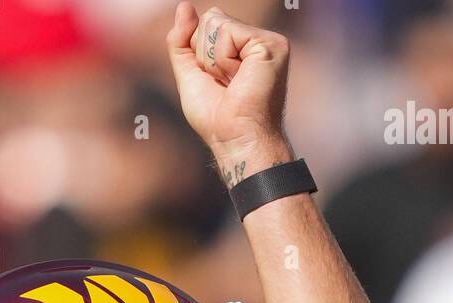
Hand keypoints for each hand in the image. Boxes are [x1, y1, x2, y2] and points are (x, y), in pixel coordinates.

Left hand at [166, 3, 290, 172]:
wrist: (235, 139)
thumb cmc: (216, 118)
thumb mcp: (190, 74)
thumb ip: (182, 40)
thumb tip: (184, 6)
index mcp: (242, 48)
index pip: (208, 23)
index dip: (199, 53)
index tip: (217, 83)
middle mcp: (257, 41)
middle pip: (212, 18)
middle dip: (204, 54)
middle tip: (225, 84)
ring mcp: (267, 41)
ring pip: (217, 22)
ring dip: (213, 59)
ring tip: (232, 83)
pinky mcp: (270, 44)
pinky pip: (226, 32)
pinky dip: (222, 59)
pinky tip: (238, 78)